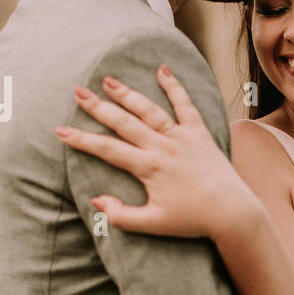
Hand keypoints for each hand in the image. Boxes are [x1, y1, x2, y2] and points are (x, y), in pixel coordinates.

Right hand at [56, 65, 261, 239]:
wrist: (233, 213)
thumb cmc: (193, 220)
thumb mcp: (153, 224)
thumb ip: (121, 215)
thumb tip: (96, 201)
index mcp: (149, 167)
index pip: (108, 150)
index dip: (82, 140)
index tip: (61, 131)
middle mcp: (164, 147)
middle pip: (125, 123)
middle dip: (99, 107)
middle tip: (78, 92)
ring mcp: (182, 137)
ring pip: (150, 110)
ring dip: (128, 94)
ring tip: (107, 79)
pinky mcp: (200, 134)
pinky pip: (186, 106)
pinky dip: (175, 87)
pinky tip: (162, 70)